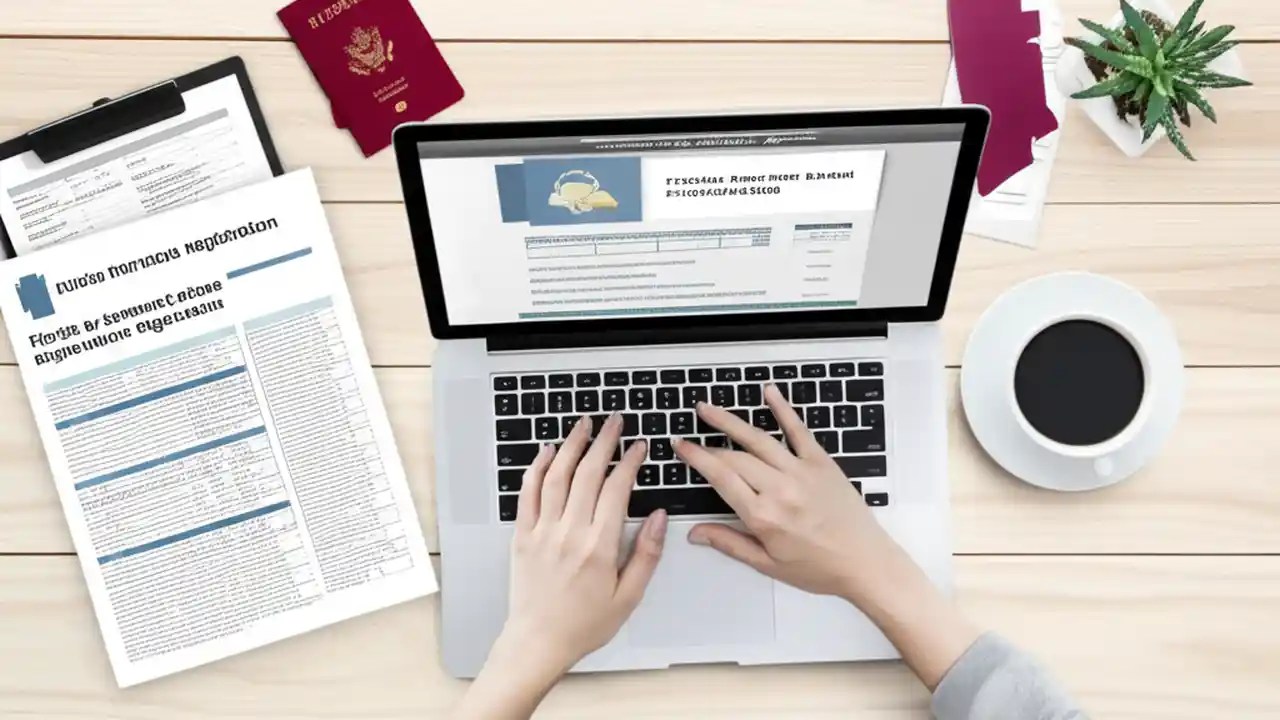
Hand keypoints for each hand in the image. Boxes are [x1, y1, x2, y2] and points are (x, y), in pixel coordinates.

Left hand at [500, 414, 666, 670]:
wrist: (537, 642)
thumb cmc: (583, 625)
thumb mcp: (628, 597)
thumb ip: (646, 554)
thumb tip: (659, 518)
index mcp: (598, 547)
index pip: (616, 489)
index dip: (629, 462)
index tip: (638, 446)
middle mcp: (569, 533)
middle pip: (587, 473)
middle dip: (604, 441)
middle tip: (614, 421)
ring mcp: (542, 532)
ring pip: (556, 476)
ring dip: (571, 445)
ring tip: (583, 425)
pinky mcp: (522, 535)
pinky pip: (528, 493)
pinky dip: (537, 468)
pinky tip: (547, 452)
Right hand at [674, 385, 909, 605]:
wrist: (865, 563)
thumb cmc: (819, 568)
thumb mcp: (767, 564)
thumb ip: (729, 543)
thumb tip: (695, 533)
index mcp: (763, 516)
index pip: (720, 478)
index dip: (696, 458)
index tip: (681, 446)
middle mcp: (780, 489)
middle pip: (735, 457)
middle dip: (708, 445)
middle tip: (690, 437)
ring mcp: (802, 472)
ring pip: (759, 439)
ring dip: (730, 421)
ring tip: (708, 409)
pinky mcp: (822, 463)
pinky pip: (799, 430)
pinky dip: (783, 409)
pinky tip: (768, 392)